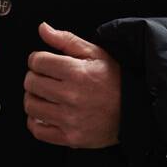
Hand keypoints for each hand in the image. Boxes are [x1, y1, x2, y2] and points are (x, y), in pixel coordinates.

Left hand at [24, 21, 120, 147]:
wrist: (135, 110)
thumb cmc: (116, 81)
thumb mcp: (95, 53)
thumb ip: (66, 40)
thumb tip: (43, 28)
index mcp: (77, 72)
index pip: (38, 61)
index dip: (37, 59)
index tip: (43, 62)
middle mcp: (72, 96)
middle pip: (31, 83)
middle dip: (34, 76)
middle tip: (44, 77)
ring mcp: (70, 119)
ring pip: (31, 106)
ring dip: (33, 98)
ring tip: (44, 95)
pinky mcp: (70, 137)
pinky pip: (39, 131)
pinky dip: (35, 121)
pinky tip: (44, 113)